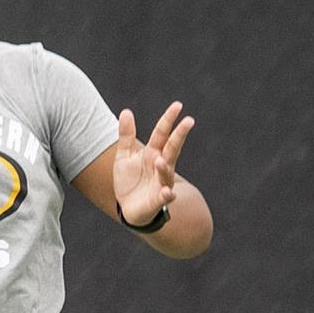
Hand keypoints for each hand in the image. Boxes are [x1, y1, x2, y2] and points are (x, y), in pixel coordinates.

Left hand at [113, 102, 193, 226]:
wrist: (128, 207)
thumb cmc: (130, 180)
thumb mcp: (124, 155)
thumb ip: (126, 135)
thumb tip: (126, 111)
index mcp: (153, 152)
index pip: (162, 133)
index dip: (168, 119)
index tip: (178, 105)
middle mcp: (161, 165)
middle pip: (172, 148)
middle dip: (180, 135)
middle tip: (189, 121)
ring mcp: (161, 182)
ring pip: (167, 172)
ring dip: (165, 167)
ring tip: (160, 160)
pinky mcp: (158, 199)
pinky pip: (165, 197)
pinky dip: (167, 194)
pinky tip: (167, 192)